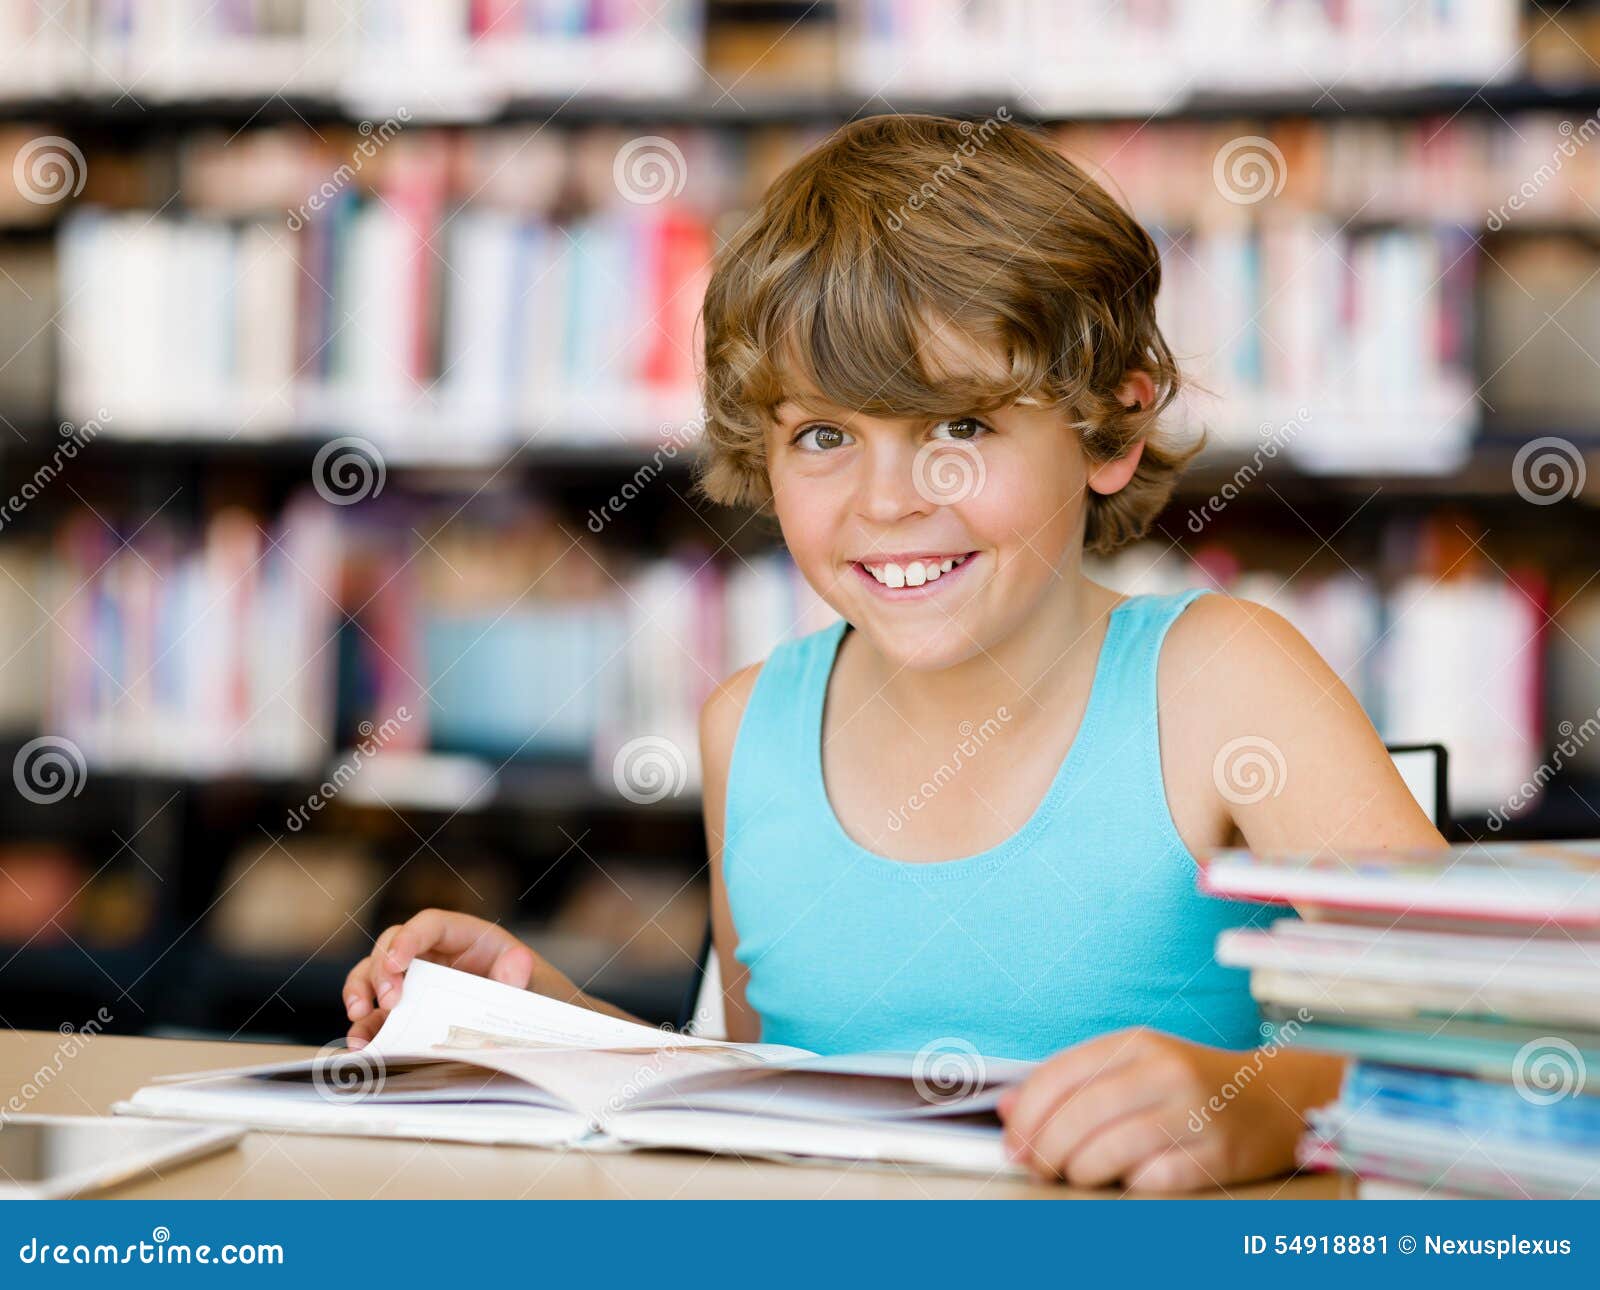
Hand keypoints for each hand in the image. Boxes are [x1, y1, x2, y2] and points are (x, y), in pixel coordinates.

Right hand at [342, 909, 573, 1048]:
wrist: (534, 1024)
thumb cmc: (532, 994)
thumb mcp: (534, 980)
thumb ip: (522, 973)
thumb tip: (517, 964)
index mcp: (465, 936)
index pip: (429, 924)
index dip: (409, 938)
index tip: (398, 963)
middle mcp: (434, 953)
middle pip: (392, 945)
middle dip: (382, 969)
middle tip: (391, 1001)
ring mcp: (417, 981)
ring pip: (373, 974)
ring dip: (360, 992)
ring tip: (359, 1016)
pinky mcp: (407, 1011)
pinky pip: (376, 1013)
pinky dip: (365, 1026)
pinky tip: (362, 1044)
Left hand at [996, 1027, 1340, 1192]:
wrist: (1274, 1100)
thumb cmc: (1187, 1085)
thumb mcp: (1130, 1067)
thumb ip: (1069, 1083)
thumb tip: (1007, 1108)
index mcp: (1136, 1044)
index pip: (1061, 1074)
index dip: (1026, 1113)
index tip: (1012, 1141)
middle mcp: (1165, 1072)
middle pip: (1081, 1115)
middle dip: (1046, 1149)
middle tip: (1037, 1166)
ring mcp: (1194, 1113)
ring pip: (1110, 1150)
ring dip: (1080, 1171)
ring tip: (1076, 1173)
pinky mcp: (1216, 1156)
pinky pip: (1151, 1180)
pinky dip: (1127, 1186)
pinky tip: (1126, 1179)